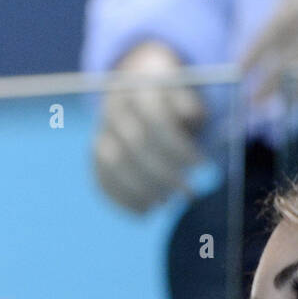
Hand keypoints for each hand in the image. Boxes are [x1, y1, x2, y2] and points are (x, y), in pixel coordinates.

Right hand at [93, 41, 206, 213]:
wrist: (139, 87)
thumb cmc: (175, 100)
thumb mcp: (189, 95)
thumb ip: (191, 106)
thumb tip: (191, 115)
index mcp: (138, 86)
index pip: (156, 119)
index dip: (179, 145)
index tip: (203, 166)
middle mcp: (113, 107)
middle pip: (134, 144)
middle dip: (165, 173)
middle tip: (190, 193)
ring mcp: (99, 131)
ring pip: (113, 163)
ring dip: (142, 189)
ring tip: (168, 204)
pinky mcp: (94, 154)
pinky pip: (101, 179)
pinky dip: (122, 200)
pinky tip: (144, 212)